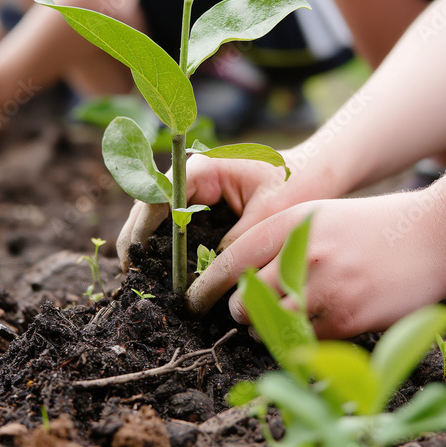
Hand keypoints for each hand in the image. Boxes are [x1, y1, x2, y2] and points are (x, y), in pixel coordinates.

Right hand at [117, 152, 301, 270]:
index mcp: (204, 168)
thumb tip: (206, 278)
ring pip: (158, 216)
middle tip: (130, 274)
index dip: (142, 228)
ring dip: (149, 243)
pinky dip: (167, 245)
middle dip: (138, 239)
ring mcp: (195, 188)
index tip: (136, 257)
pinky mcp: (202, 203)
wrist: (315, 173)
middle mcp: (192, 175)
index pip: (159, 197)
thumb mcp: (267, 217)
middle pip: (150, 206)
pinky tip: (162, 270)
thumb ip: (234, 244)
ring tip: (139, 276)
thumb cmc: (296, 185)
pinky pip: (175, 223)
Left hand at [185, 192, 445, 338]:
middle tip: (241, 315)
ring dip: (267, 330)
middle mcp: (302, 254)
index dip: (206, 284)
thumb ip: (281, 238)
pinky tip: (313, 326)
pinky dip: (303, 340)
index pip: (230, 258)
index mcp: (291, 222)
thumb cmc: (374, 225)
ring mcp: (324, 288)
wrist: (436, 235)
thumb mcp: (321, 215)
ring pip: (270, 325)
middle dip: (238, 312)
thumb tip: (239, 275)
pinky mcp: (346, 318)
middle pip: (243, 299)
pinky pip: (306, 341)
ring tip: (277, 322)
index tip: (195, 299)